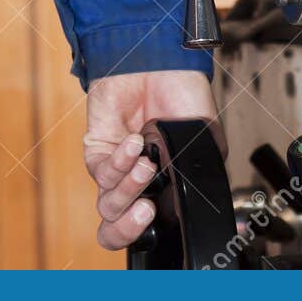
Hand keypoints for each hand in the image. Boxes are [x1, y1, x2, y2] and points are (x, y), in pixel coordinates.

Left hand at [83, 69, 222, 250]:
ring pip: (108, 205)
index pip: (149, 230)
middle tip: (148, 211)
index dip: (154, 237)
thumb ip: (199, 175)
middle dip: (130, 228)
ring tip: (148, 164)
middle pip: (118, 230)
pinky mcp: (97, 149)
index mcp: (162, 189)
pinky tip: (136, 142)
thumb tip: (189, 208)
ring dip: (130, 187)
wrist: (163, 63)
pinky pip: (100, 173)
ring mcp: (115, 169)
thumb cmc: (183, 96)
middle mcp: (137, 184)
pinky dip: (120, 162)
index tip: (168, 225)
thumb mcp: (204, 141)